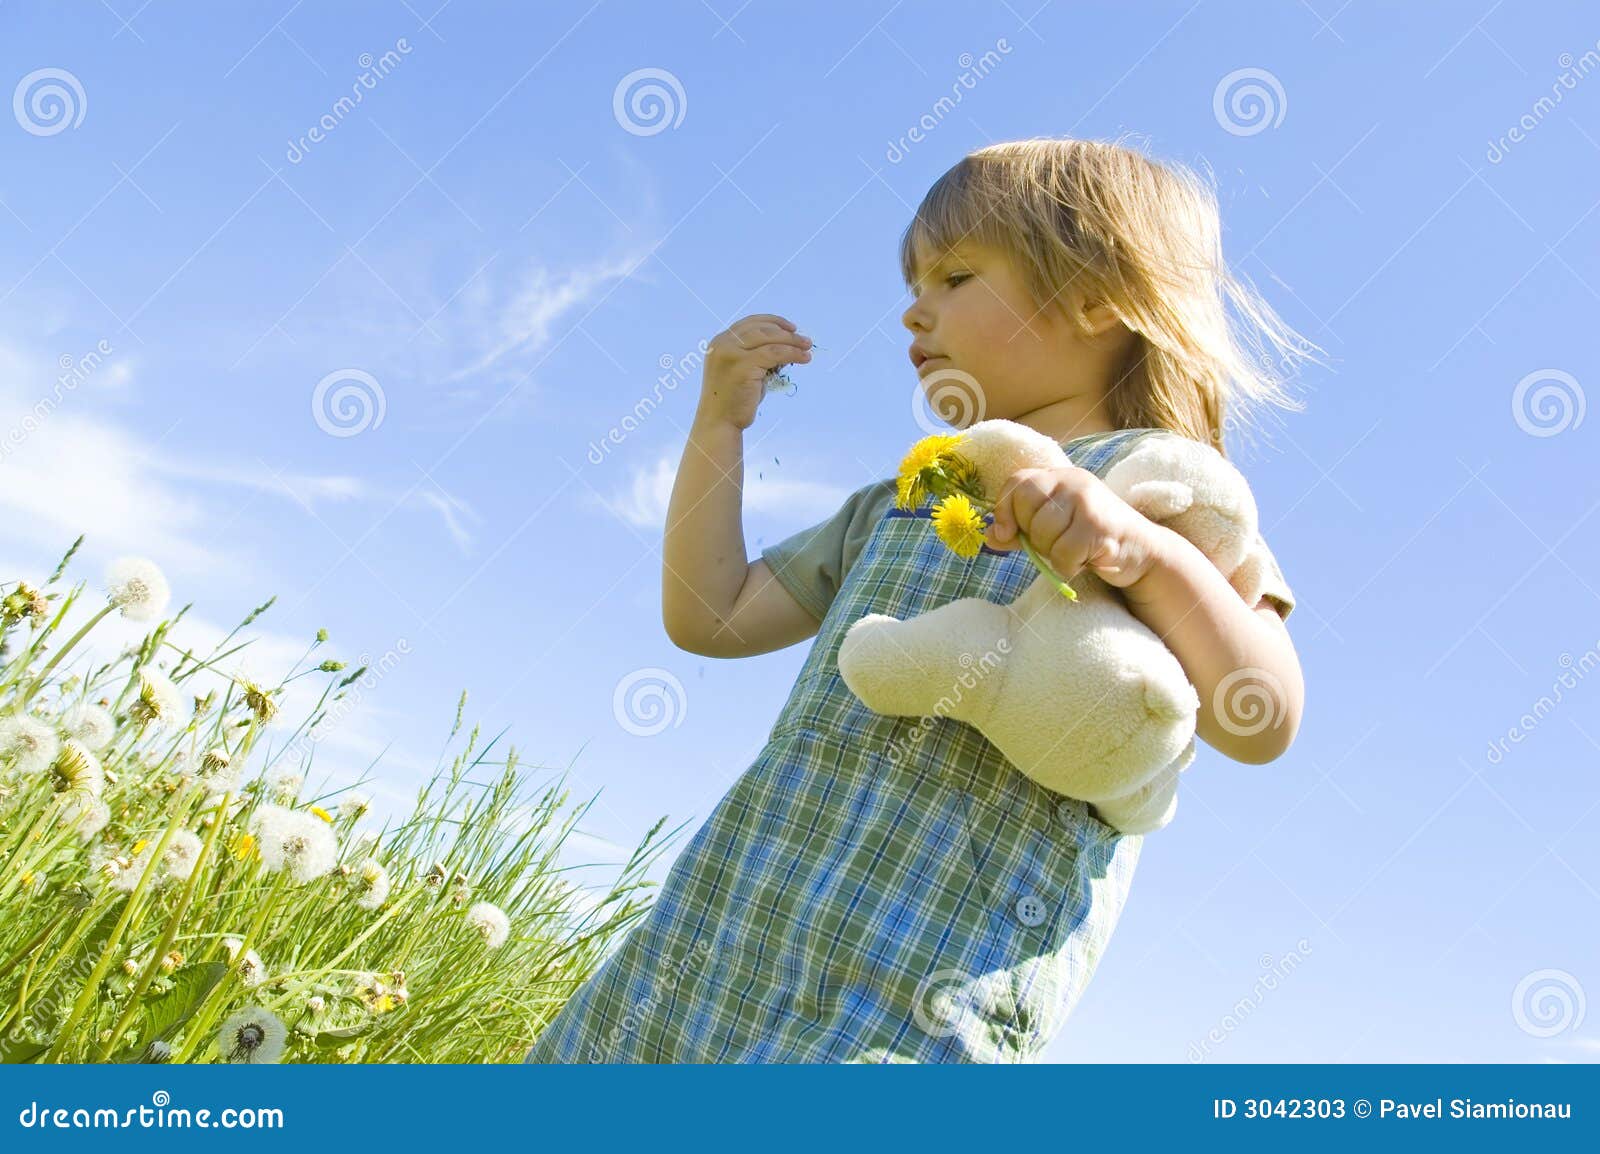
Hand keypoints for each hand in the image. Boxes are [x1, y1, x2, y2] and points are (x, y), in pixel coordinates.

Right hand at [695, 314, 812, 430]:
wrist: (720, 422)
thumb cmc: (734, 400)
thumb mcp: (743, 370)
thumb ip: (756, 355)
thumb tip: (785, 345)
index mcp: (720, 342)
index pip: (749, 323)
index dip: (772, 321)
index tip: (790, 327)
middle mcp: (723, 344)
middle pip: (760, 328)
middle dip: (785, 331)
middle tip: (805, 340)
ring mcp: (731, 354)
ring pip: (769, 338)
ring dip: (792, 341)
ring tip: (807, 347)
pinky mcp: (743, 365)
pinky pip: (774, 353)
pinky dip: (792, 353)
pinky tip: (804, 358)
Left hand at [983, 465, 1167, 589]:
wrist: (1141, 553)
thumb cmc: (1090, 541)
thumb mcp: (1052, 530)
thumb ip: (1019, 530)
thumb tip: (988, 536)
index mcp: (1058, 477)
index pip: (1016, 482)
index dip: (1004, 510)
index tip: (1007, 533)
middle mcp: (1073, 481)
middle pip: (1025, 505)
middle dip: (1032, 534)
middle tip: (1054, 543)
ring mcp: (1087, 501)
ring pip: (1042, 533)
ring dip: (1053, 554)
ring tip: (1075, 551)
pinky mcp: (1099, 525)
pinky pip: (1062, 554)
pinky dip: (1069, 566)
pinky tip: (1086, 561)